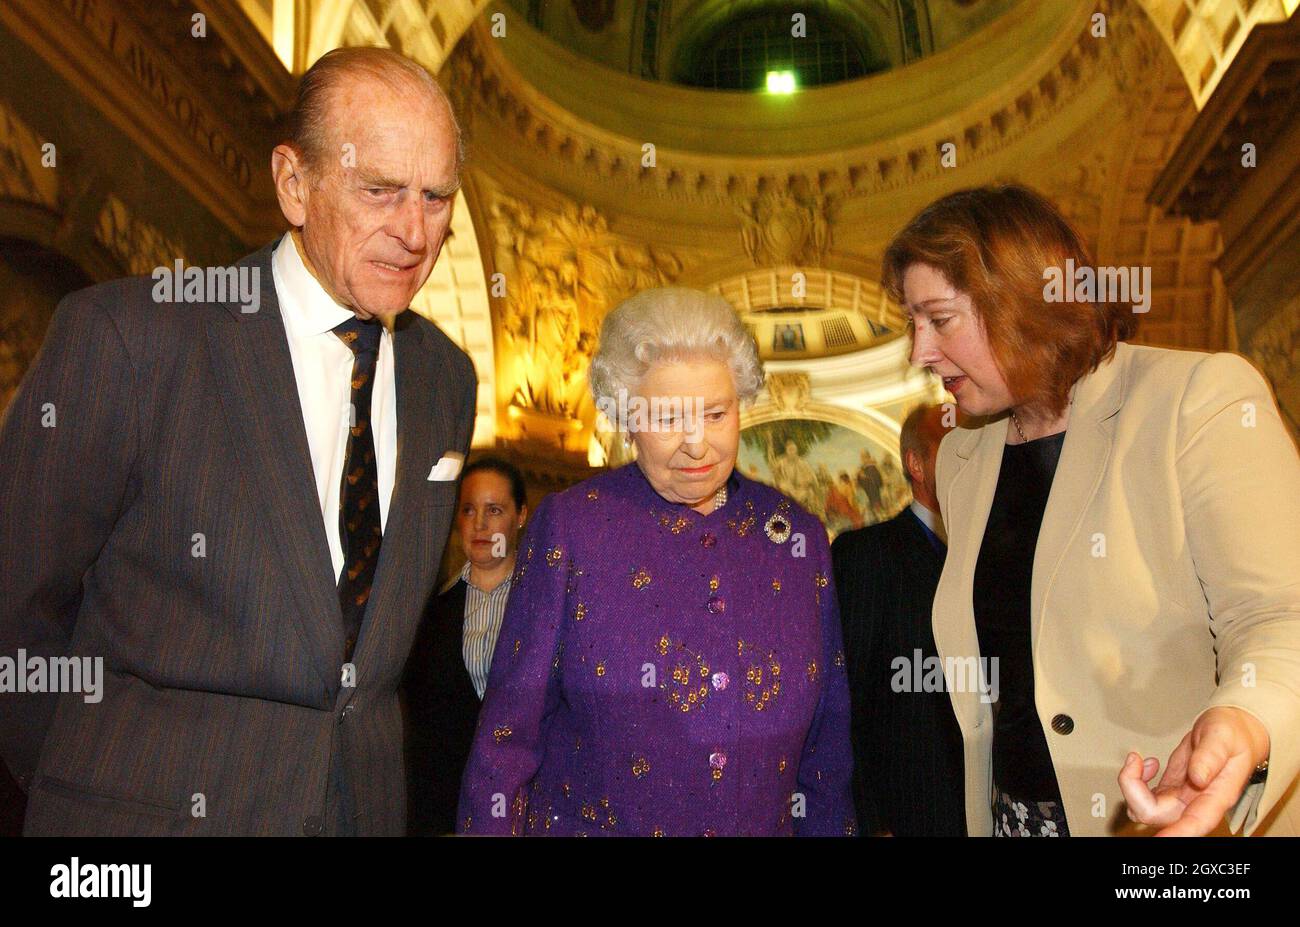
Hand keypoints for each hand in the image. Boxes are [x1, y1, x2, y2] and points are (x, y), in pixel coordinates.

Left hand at [1118, 707, 1268, 836]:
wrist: (1232, 732)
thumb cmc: (1233, 735)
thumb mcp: (1222, 736)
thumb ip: (1211, 755)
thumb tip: (1197, 777)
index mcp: (1216, 795)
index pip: (1197, 821)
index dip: (1179, 832)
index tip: (1162, 838)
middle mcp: (1195, 803)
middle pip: (1157, 815)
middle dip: (1134, 791)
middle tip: (1135, 761)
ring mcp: (1180, 798)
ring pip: (1145, 809)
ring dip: (1131, 786)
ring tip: (1139, 760)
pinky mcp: (1169, 790)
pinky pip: (1142, 797)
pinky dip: (1134, 780)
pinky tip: (1147, 764)